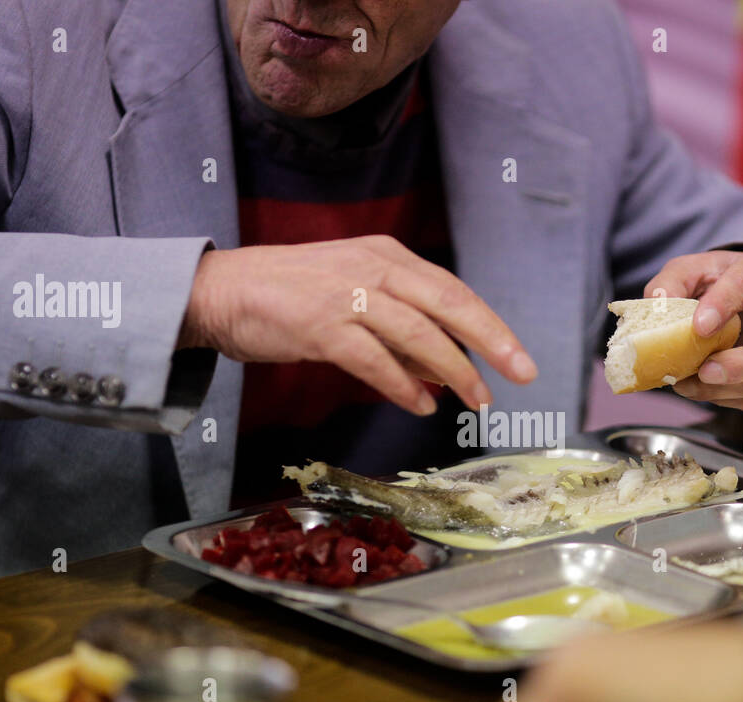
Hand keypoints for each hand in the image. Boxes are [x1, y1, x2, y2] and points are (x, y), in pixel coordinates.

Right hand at [180, 237, 537, 415]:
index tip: (520, 359)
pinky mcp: (321, 325)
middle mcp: (374, 268)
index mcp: (387, 256)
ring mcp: (347, 294)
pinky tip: (421, 405)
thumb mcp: (355, 301)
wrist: (221, 291)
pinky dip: (402, 385)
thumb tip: (446, 373)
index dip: (491, 326)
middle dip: (490, 342)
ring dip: (452, 370)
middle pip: (448, 304)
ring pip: (418, 333)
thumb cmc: (290, 298)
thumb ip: (401, 334)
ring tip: (475, 400)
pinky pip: (374, 360)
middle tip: (521, 375)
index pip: (453, 290)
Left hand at [645, 250, 742, 411]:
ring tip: (689, 384)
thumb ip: (674, 281)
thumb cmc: (719, 283)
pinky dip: (727, 398)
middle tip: (705, 372)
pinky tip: (701, 389)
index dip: (723, 304)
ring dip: (727, 389)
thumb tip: (660, 304)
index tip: (699, 326)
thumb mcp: (692, 270)